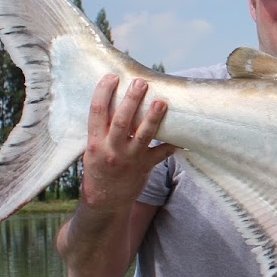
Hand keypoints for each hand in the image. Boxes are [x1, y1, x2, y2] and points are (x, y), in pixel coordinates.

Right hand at [80, 74, 177, 210]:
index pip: (97, 112)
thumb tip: (116, 101)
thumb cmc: (100, 168)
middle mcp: (111, 148)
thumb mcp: (94, 148)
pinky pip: (161, 154)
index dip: (103, 92)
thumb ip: (103, 129)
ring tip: (162, 102)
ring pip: (143, 135)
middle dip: (132, 100)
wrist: (105, 200)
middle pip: (121, 120)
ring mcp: (128, 159)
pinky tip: (183, 137)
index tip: (112, 77)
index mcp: (95, 141)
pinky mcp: (144, 167)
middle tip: (141, 82)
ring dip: (154, 118)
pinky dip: (172, 145)